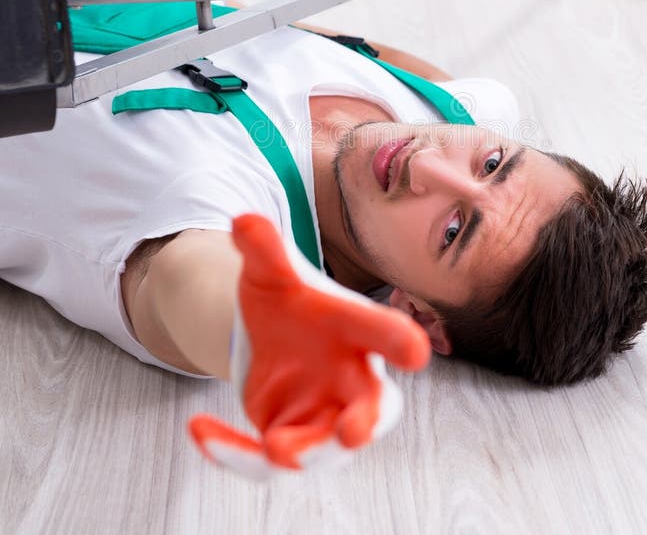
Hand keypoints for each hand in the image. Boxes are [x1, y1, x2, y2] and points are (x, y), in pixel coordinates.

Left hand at [189, 214, 429, 476]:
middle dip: (366, 422)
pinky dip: (233, 452)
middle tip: (353, 433)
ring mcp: (320, 415)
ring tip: (273, 447)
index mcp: (354, 330)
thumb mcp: (272, 273)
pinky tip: (199, 427)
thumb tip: (241, 219)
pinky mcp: (285, 436)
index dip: (398, 341)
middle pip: (371, 408)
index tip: (415, 351)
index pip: (381, 333)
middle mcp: (349, 378)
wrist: (271, 336)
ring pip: (321, 449)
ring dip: (303, 452)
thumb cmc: (289, 301)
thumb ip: (264, 248)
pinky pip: (264, 460)